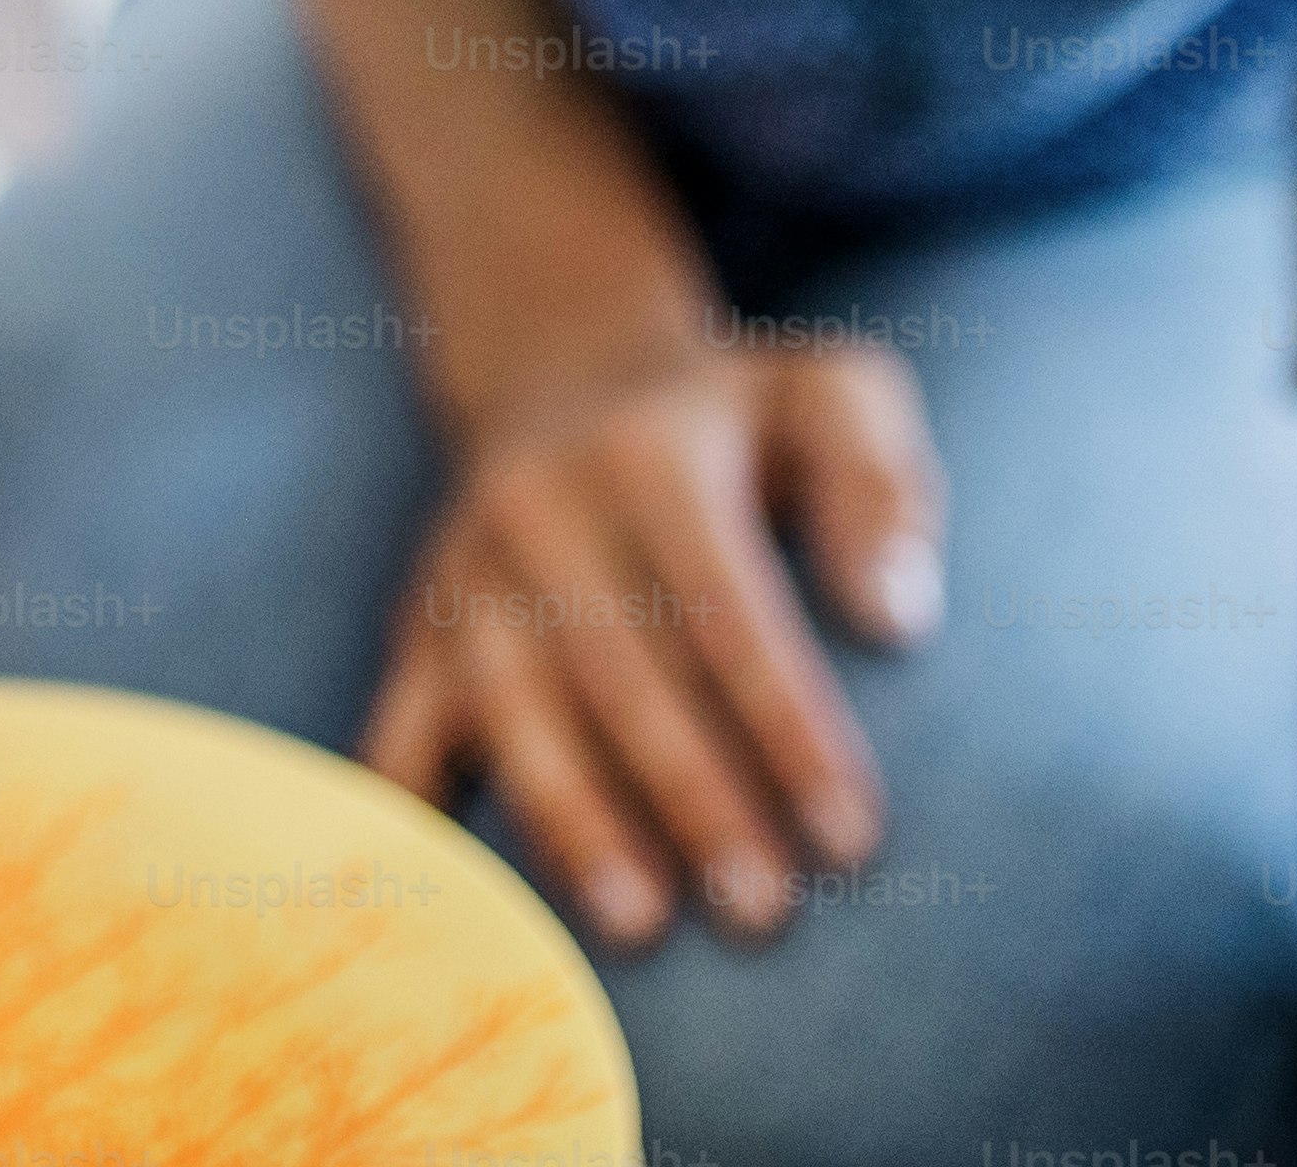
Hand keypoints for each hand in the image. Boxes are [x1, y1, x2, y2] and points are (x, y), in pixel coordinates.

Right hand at [362, 326, 946, 949]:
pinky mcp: (418, 624)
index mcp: (650, 453)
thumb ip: (882, 488)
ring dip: (569, 818)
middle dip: (689, 795)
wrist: (561, 371)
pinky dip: (407, 808)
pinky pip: (397, 721)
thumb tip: (898, 616)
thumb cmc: (736, 418)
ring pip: (507, 703)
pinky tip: (435, 897)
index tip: (849, 836)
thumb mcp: (832, 397)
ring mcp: (466, 570)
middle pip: (614, 668)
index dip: (784, 722)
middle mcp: (539, 506)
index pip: (722, 604)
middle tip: (762, 910)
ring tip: (637, 924)